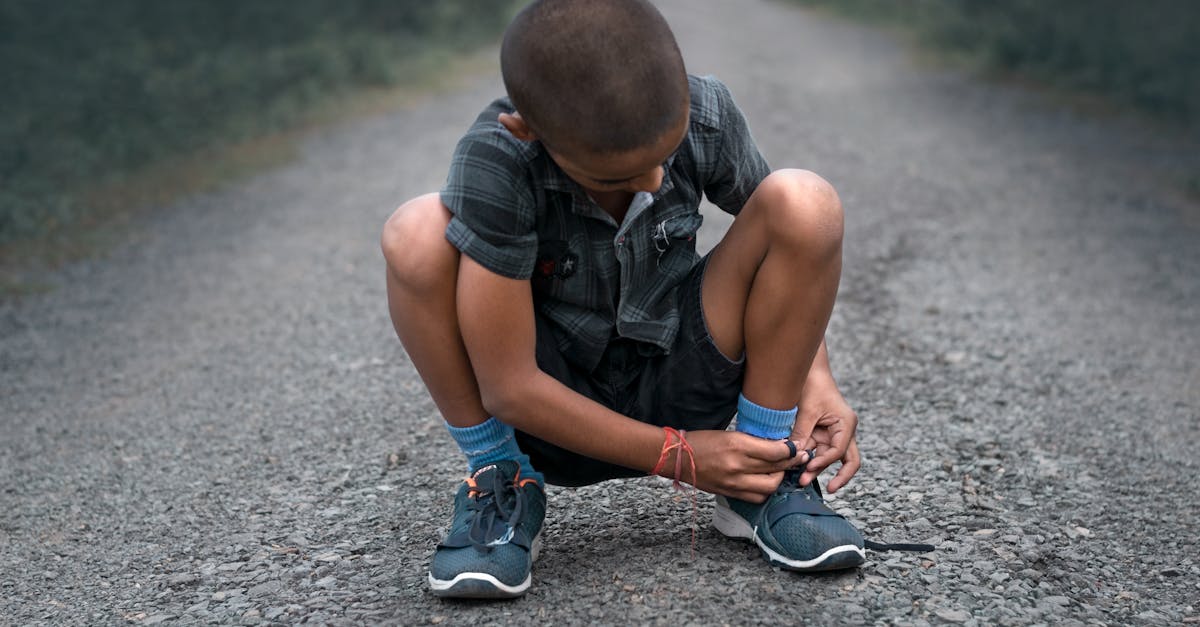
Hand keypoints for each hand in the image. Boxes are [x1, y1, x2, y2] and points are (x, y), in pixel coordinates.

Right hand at [659, 429, 808, 502]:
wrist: (678, 458)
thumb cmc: (702, 441)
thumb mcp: (730, 433)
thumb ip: (753, 441)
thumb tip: (777, 445)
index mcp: (737, 445)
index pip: (775, 451)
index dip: (791, 449)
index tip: (796, 447)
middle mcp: (737, 466)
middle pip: (776, 469)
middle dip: (790, 463)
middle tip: (796, 457)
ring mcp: (733, 483)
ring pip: (769, 487)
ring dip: (779, 479)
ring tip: (780, 470)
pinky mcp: (729, 493)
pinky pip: (756, 498)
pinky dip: (766, 491)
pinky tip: (766, 482)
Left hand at [790, 385, 860, 492]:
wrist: (808, 370)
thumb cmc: (813, 385)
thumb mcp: (807, 410)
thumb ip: (802, 434)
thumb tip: (793, 456)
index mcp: (846, 424)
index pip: (839, 451)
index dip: (824, 462)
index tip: (809, 467)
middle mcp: (844, 432)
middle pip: (849, 461)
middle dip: (839, 477)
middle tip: (828, 490)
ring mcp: (833, 434)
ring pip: (830, 459)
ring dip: (816, 469)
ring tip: (800, 480)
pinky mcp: (821, 434)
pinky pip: (817, 451)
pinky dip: (808, 459)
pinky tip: (796, 468)